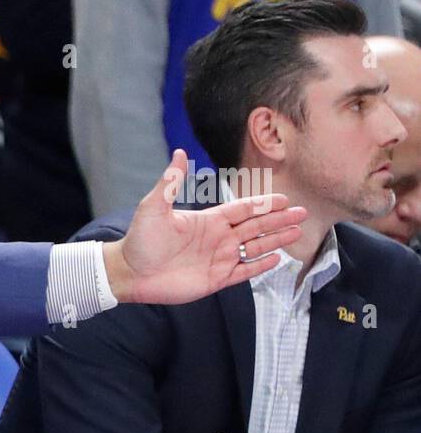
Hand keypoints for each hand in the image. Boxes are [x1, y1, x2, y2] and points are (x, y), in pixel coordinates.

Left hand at [105, 149, 305, 304]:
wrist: (129, 273)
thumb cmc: (140, 239)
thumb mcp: (154, 207)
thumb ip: (170, 183)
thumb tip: (178, 153)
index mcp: (208, 220)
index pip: (243, 209)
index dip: (264, 204)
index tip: (285, 199)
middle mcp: (217, 238)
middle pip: (255, 227)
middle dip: (278, 220)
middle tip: (302, 214)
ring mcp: (218, 259)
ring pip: (254, 248)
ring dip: (275, 240)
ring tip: (297, 233)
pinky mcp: (215, 280)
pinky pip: (243, 272)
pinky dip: (259, 266)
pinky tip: (276, 259)